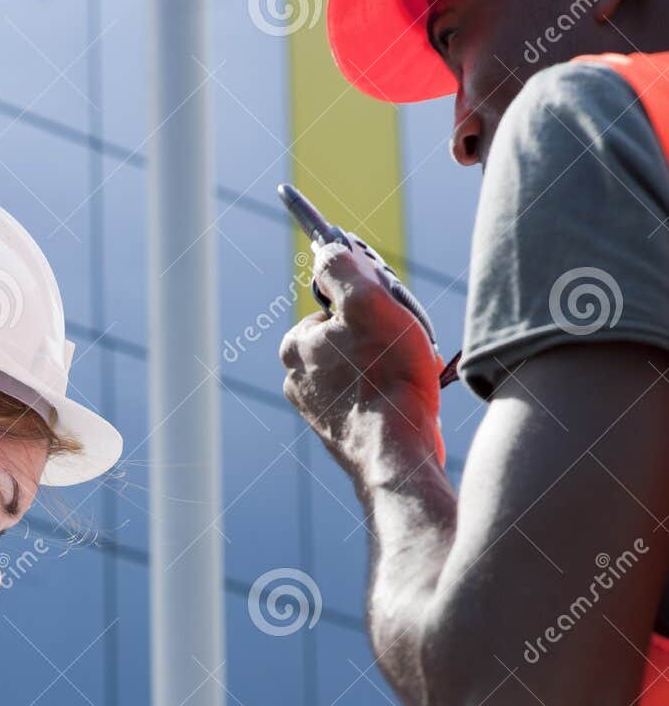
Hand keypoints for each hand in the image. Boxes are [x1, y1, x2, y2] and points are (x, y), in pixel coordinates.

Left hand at [278, 241, 443, 484]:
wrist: (397, 454)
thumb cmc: (387, 377)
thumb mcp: (368, 303)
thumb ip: (342, 269)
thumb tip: (326, 251)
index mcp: (295, 346)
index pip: (334, 306)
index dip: (369, 305)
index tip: (389, 317)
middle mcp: (298, 380)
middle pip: (349, 339)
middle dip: (380, 338)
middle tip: (405, 348)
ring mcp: (319, 411)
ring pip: (362, 370)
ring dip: (390, 366)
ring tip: (410, 377)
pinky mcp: (343, 435)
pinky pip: (371, 400)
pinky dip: (390, 395)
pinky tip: (406, 401)